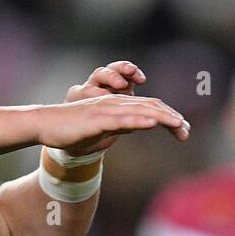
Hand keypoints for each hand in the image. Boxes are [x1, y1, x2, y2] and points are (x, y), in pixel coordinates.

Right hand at [38, 60, 189, 153]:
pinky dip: (137, 121)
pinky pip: (120, 119)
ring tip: (179, 124)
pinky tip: (152, 124)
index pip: (150, 108)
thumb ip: (124, 123)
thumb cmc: (75, 129)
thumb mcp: (106, 128)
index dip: (170, 117)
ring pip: (138, 110)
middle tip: (187, 131)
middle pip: (150, 107)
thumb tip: (142, 124)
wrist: (47, 126)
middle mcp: (115, 103)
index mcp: (119, 106)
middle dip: (171, 118)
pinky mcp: (95, 119)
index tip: (185, 132)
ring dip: (161, 117)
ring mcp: (106, 110)